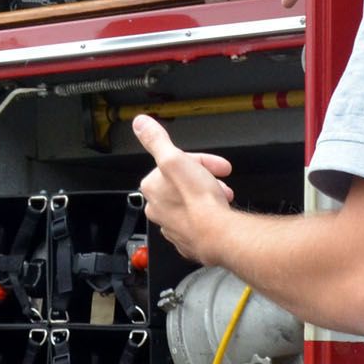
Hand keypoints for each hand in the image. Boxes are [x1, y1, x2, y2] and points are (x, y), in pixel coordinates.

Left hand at [134, 115, 234, 265]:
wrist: (218, 236)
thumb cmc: (199, 201)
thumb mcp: (176, 159)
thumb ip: (157, 140)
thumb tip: (140, 124)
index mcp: (152, 188)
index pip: (175, 164)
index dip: (199, 161)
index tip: (217, 164)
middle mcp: (157, 208)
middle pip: (183, 183)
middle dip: (204, 179)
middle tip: (221, 182)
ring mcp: (172, 225)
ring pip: (191, 202)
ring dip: (209, 195)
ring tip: (223, 197)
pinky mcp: (187, 239)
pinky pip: (198, 220)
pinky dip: (208, 214)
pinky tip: (217, 212)